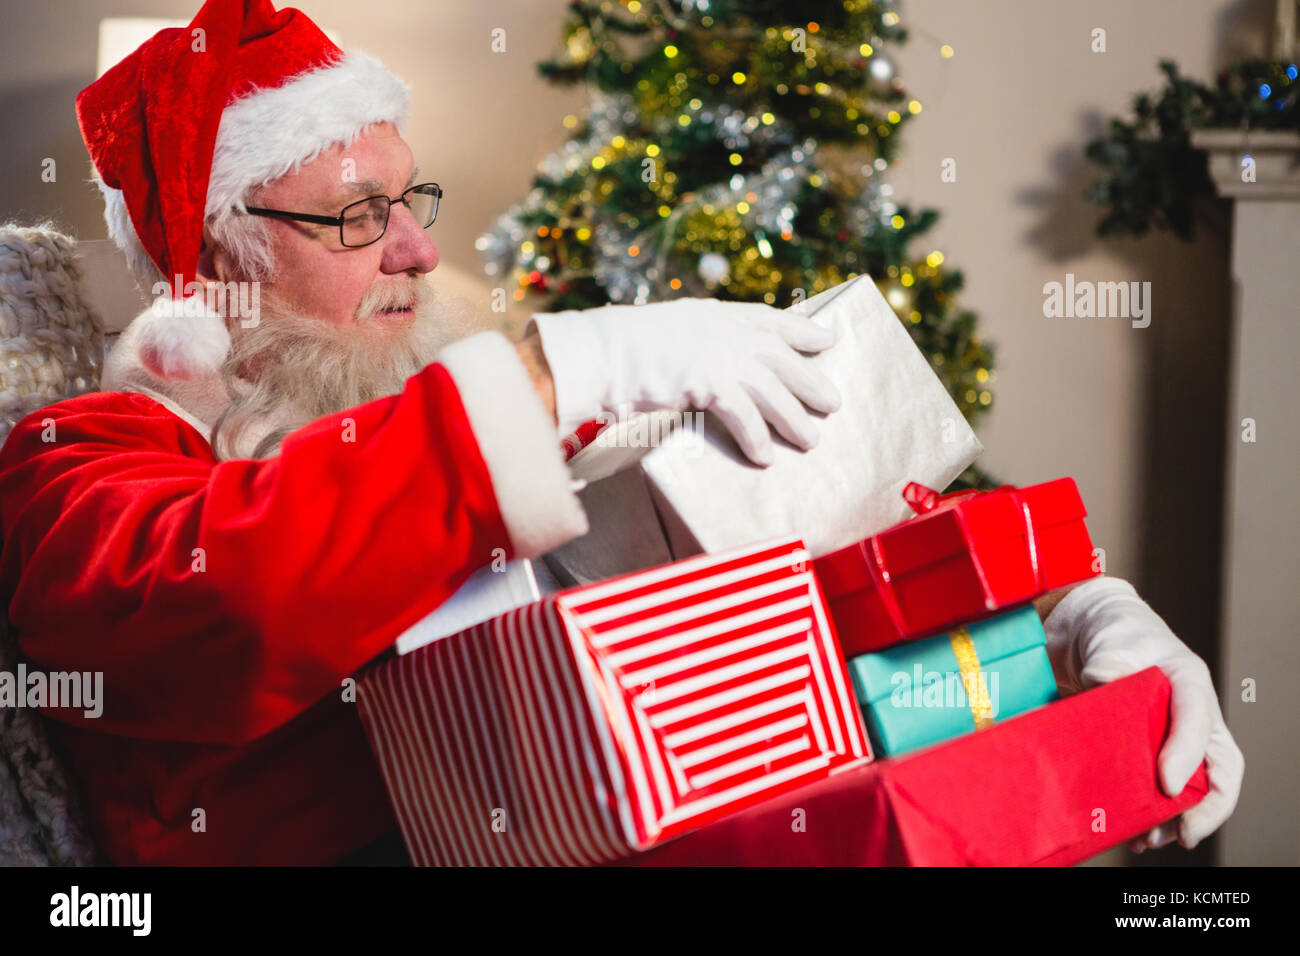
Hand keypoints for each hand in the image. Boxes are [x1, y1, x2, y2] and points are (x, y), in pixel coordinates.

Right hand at [526, 298, 841, 465]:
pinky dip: (756, 437)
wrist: (600, 353)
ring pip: (771, 389)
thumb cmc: (622, 348)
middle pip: (781, 356)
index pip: (767, 318)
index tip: (826, 338)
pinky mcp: (709, 381)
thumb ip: (695, 343)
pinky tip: (766, 456)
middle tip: (834, 402)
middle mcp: (722, 330)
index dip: (800, 328)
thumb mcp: (667, 332)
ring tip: (811, 439)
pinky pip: (743, 415)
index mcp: (713, 314)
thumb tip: (707, 365)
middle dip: (809, 380)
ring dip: (793, 417)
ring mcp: (718, 354)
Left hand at [1043, 576, 1243, 851]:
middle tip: (1178, 833)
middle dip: (1204, 807)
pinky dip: (1157, 813)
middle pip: (1218, 766)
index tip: (1165, 785)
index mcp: (1188, 681)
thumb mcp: (1111, 642)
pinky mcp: (1155, 751)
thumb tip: (1101, 683)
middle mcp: (1193, 714)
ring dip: (1177, 818)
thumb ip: (1107, 664)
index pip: (1197, 720)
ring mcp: (1177, 736)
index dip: (1186, 755)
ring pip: (1198, 786)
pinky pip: (1169, 789)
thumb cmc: (1115, 636)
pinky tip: (1133, 831)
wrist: (1096, 636)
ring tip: (1147, 840)